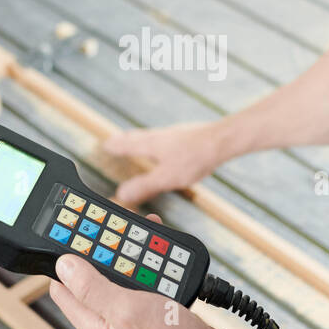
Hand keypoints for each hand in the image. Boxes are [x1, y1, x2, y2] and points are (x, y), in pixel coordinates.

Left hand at [49, 213, 242, 328]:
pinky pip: (148, 283)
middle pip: (94, 276)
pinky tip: (164, 258)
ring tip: (147, 238)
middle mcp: (109, 321)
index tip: (74, 235)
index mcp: (94, 324)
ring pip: (125, 276)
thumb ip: (92, 288)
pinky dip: (154, 267)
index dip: (65, 259)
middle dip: (104, 251)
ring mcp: (133, 318)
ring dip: (133, 256)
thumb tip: (63, 266)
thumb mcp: (125, 310)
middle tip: (117, 229)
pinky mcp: (155, 314)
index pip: (64, 286)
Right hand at [103, 121, 229, 205]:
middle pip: (137, 136)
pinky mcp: (189, 136)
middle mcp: (160, 136)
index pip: (127, 144)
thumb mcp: (165, 178)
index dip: (116, 146)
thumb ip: (144, 186)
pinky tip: (169, 148)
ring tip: (138, 143)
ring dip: (141, 140)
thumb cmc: (195, 158)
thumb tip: (121, 194)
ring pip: (152, 136)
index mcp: (150, 144)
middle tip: (115, 140)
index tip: (105, 145)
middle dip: (125, 140)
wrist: (222, 141)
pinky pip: (167, 139)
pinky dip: (159, 143)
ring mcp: (175, 134)